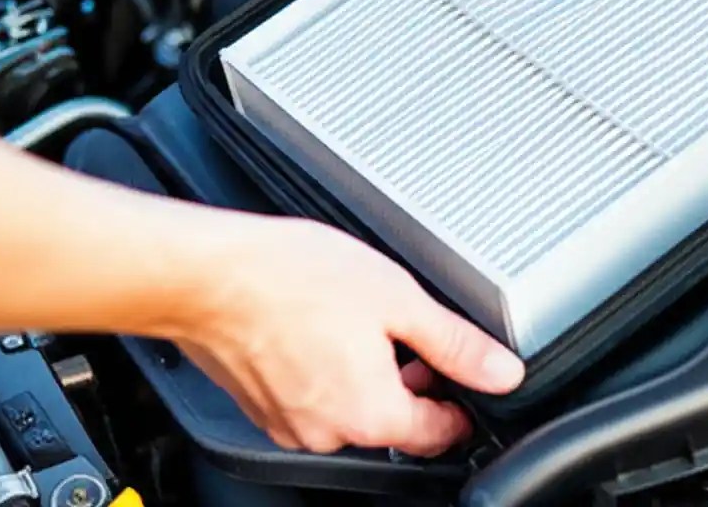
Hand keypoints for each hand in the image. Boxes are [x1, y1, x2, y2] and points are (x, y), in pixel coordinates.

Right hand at [177, 215, 524, 455]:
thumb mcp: (397, 299)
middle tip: (409, 332)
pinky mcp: (260, 407)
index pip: (440, 434)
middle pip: (394, 422)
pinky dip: (326, 371)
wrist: (206, 273)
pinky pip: (312, 398)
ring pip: (351, 409)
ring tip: (360, 319)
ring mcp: (289, 425)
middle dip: (412, 382)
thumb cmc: (290, 279)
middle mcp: (329, 433)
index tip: (464, 378)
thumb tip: (502, 372)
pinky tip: (321, 327)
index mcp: (371, 416)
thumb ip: (456, 343)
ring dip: (367, 375)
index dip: (461, 402)